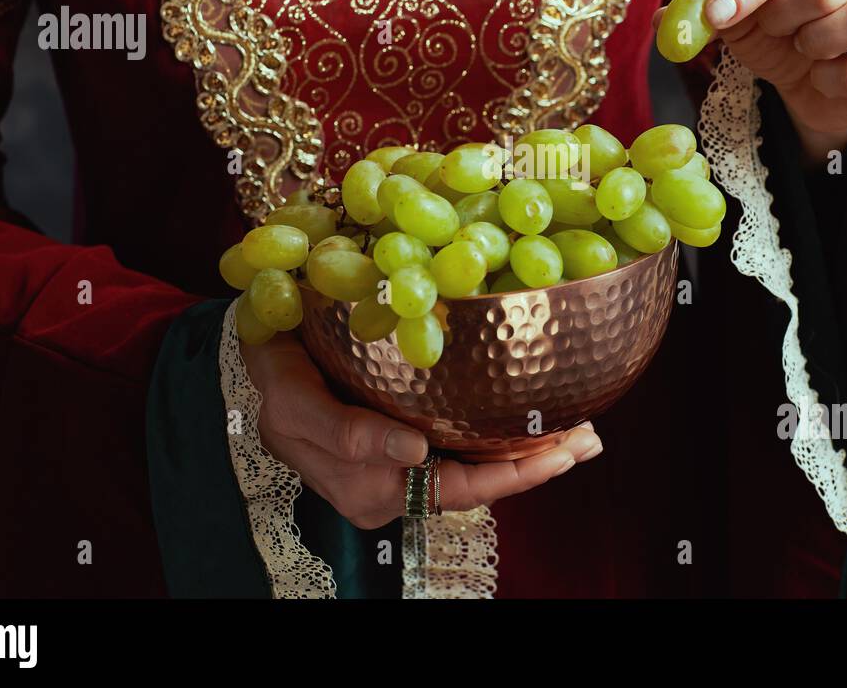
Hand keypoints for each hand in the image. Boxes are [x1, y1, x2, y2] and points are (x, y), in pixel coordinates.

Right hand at [241, 332, 602, 528]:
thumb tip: (412, 455)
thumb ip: (347, 435)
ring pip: (475, 462)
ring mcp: (403, 461)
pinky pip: (461, 440)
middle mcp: (395, 484)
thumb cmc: (272, 381)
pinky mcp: (405, 432)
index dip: (513, 475)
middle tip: (589, 437)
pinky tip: (533, 409)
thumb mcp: (296, 407)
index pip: (457, 489)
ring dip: (528, 447)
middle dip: (536, 463)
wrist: (256, 356)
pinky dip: (501, 427)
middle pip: (479, 482)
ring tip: (579, 428)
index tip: (558, 451)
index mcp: (372, 490)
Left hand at [658, 0, 846, 164]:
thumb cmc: (780, 38)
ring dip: (816, 45)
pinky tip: (825, 79)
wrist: (815, 89)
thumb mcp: (738, 21)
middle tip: (775, 33)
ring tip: (806, 52)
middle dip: (783, 18)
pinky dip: (831, 82)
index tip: (716, 15)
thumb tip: (663, 18)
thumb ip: (705, 10)